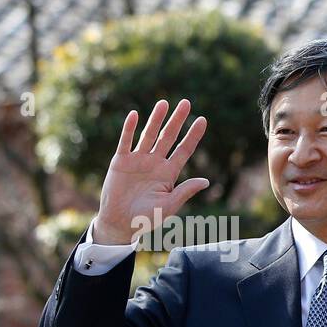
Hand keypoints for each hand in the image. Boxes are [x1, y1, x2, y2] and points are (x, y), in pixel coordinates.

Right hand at [94, 99, 209, 245]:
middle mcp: (155, 163)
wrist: (121, 223)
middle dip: (177, 120)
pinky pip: (126, 142)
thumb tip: (206, 181)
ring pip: (149, 135)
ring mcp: (138, 160)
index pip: (184, 149)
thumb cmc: (147, 218)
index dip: (193, 135)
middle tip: (186, 102)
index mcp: (169, 173)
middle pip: (168, 137)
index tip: (202, 120)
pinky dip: (129, 129)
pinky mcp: (120, 161)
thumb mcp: (170, 205)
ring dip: (156, 119)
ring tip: (164, 103)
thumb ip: (185, 191)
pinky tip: (134, 115)